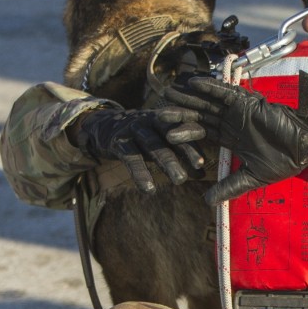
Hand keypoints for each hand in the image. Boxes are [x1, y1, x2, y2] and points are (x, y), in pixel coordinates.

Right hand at [71, 107, 205, 192]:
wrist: (105, 126)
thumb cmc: (142, 137)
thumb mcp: (161, 142)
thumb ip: (180, 155)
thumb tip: (202, 175)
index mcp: (165, 119)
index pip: (183, 130)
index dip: (193, 145)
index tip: (202, 163)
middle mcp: (151, 120)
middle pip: (171, 135)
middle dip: (186, 152)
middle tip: (200, 167)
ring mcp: (134, 129)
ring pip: (153, 145)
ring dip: (168, 162)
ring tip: (181, 181)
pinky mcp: (119, 141)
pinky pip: (131, 158)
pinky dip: (141, 174)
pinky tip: (149, 189)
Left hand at [167, 75, 307, 203]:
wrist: (305, 148)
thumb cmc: (284, 161)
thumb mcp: (252, 177)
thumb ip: (229, 186)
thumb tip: (207, 202)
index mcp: (230, 138)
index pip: (202, 134)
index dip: (183, 133)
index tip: (163, 134)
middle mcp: (231, 122)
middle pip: (199, 116)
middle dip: (179, 113)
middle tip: (157, 112)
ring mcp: (238, 111)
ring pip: (207, 103)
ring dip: (188, 98)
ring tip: (167, 94)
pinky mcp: (248, 102)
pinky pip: (225, 93)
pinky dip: (210, 88)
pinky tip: (192, 84)